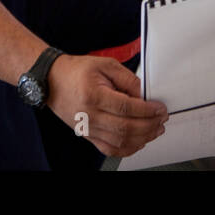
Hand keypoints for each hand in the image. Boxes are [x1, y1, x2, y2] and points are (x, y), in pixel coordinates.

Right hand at [44, 54, 167, 157]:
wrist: (52, 81)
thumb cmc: (76, 71)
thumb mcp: (104, 64)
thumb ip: (127, 79)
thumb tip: (143, 95)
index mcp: (94, 96)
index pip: (126, 108)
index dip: (147, 111)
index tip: (159, 109)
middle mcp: (90, 116)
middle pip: (125, 128)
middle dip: (149, 125)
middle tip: (161, 120)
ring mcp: (88, 128)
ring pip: (120, 142)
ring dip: (142, 138)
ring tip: (155, 130)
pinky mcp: (87, 135)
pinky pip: (109, 149)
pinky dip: (127, 149)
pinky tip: (139, 142)